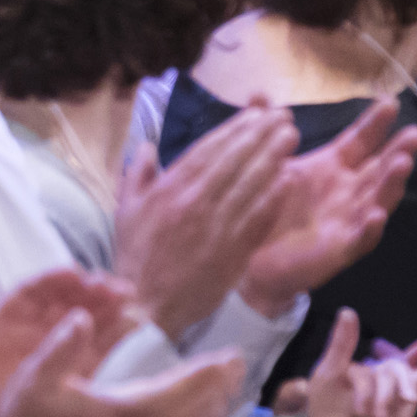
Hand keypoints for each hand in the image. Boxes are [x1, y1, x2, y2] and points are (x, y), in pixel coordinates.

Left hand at [0, 268, 137, 416]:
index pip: (28, 295)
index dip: (51, 281)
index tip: (75, 273)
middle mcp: (28, 333)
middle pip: (61, 303)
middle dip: (86, 290)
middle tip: (111, 285)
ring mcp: (51, 351)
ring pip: (81, 321)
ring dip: (104, 307)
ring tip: (128, 297)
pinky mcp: (69, 373)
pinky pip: (94, 348)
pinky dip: (113, 335)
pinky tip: (132, 323)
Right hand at [0, 310, 243, 416]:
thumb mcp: (34, 378)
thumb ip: (61, 346)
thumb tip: (83, 316)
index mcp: (114, 414)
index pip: (173, 394)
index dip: (205, 376)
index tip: (228, 356)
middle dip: (217, 391)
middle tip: (236, 366)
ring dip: (211, 413)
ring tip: (225, 389)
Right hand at [115, 104, 297, 336]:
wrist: (146, 303)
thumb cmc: (135, 257)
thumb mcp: (124, 211)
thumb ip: (137, 175)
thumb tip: (145, 146)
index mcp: (168, 191)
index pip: (207, 150)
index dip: (233, 129)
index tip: (254, 113)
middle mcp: (194, 203)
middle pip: (234, 161)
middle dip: (259, 135)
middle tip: (283, 116)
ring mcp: (216, 227)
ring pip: (250, 184)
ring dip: (273, 157)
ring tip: (292, 137)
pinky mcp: (233, 250)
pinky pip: (258, 217)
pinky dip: (273, 196)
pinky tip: (289, 178)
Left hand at [240, 101, 416, 313]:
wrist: (247, 256)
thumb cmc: (264, 206)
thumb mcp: (266, 166)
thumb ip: (268, 133)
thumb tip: (258, 95)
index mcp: (331, 168)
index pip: (359, 141)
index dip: (374, 123)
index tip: (390, 101)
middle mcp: (346, 192)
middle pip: (379, 168)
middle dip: (398, 150)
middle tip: (415, 133)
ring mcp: (347, 221)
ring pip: (377, 200)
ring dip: (391, 183)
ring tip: (401, 164)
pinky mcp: (339, 249)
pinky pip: (359, 239)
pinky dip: (368, 228)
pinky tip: (374, 215)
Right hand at [275, 306, 416, 416]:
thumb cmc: (316, 415)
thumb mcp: (327, 373)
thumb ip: (342, 343)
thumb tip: (349, 313)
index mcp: (393, 405)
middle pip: (408, 395)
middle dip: (397, 373)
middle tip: (380, 354)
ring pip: (397, 415)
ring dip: (386, 398)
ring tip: (367, 386)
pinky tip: (361, 415)